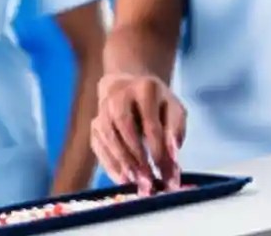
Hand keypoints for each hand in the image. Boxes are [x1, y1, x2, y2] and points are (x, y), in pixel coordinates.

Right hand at [91, 73, 184, 195]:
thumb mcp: (174, 110)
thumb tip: (172, 158)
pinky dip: (110, 164)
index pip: (150, 123)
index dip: (158, 149)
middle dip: (136, 157)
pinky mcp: (94, 124)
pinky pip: (98, 146)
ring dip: (122, 162)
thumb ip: (175, 131)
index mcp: (144, 88)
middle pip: (124, 127)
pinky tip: (123, 180)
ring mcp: (102, 109)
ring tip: (136, 183)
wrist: (128, 87)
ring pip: (108, 136)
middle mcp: (118, 95)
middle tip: (148, 181)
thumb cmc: (157, 104)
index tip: (167, 172)